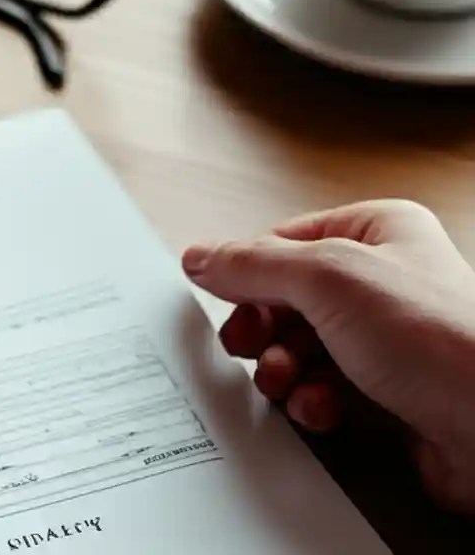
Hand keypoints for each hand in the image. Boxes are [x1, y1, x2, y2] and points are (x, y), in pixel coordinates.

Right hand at [182, 199, 474, 514]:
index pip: (283, 243)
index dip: (248, 275)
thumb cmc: (442, 339)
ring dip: (284, 372)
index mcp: (377, 233)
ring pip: (300, 352)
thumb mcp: (327, 278)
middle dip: (263, 332)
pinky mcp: (390, 395)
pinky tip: (323, 409)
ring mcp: (388, 341)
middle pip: (285, 302)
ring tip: (291, 382)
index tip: (224, 299)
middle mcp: (384, 282)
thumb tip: (200, 257)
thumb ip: (253, 265)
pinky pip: (325, 393)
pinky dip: (313, 404)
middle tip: (252, 346)